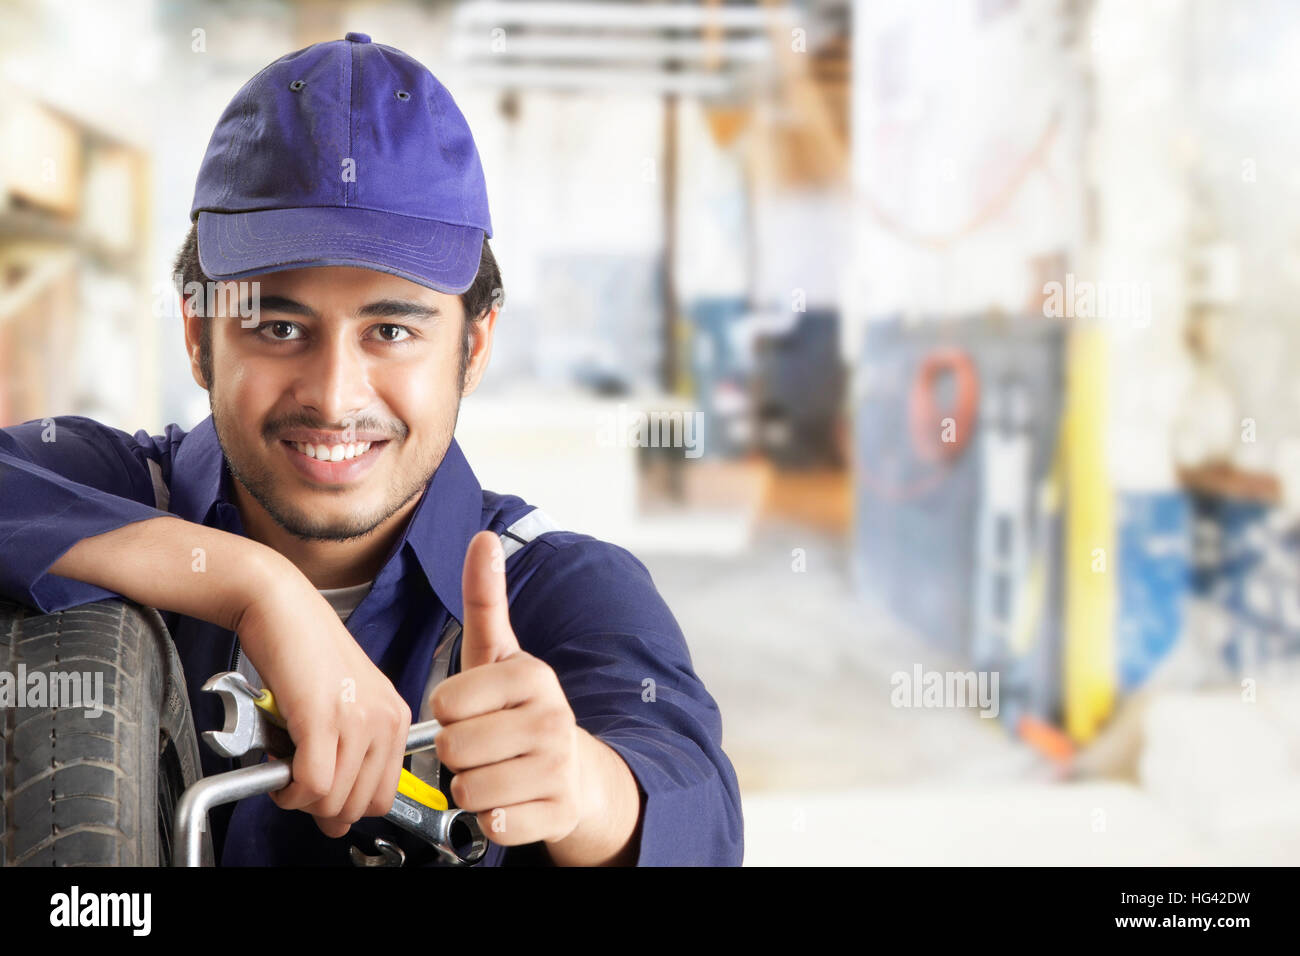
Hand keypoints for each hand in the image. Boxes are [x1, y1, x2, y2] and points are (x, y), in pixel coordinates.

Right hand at [233, 564, 409, 838]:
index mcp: (394, 716)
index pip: (384, 796)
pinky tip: (276, 773)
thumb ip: (349, 748)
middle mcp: (385, 718)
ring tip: (282, 775)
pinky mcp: (323, 717)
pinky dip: (288, 791)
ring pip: (334, 800)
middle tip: (294, 787)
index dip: (346, 807)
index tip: (319, 796)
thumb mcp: (343, 702)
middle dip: (321, 809)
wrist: (280, 606)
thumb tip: (333, 805)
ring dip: (300, 800)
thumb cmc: (302, 651)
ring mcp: (358, 718)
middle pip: (361, 806)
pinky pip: (311, 784)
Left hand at [429, 531, 585, 846]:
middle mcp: (552, 718)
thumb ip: (486, 598)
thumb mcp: (501, 654)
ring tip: (496, 770)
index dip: (447, 712)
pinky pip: (493, 824)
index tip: (472, 710)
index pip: (445, 702)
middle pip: (452, 748)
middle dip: (457, 753)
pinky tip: (511, 800)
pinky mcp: (556, 813)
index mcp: (533, 676)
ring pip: (467, 789)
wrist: (576, 772)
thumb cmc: (522, 710)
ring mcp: (557, 768)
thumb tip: (483, 537)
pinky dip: (493, 819)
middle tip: (484, 745)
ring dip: (471, 787)